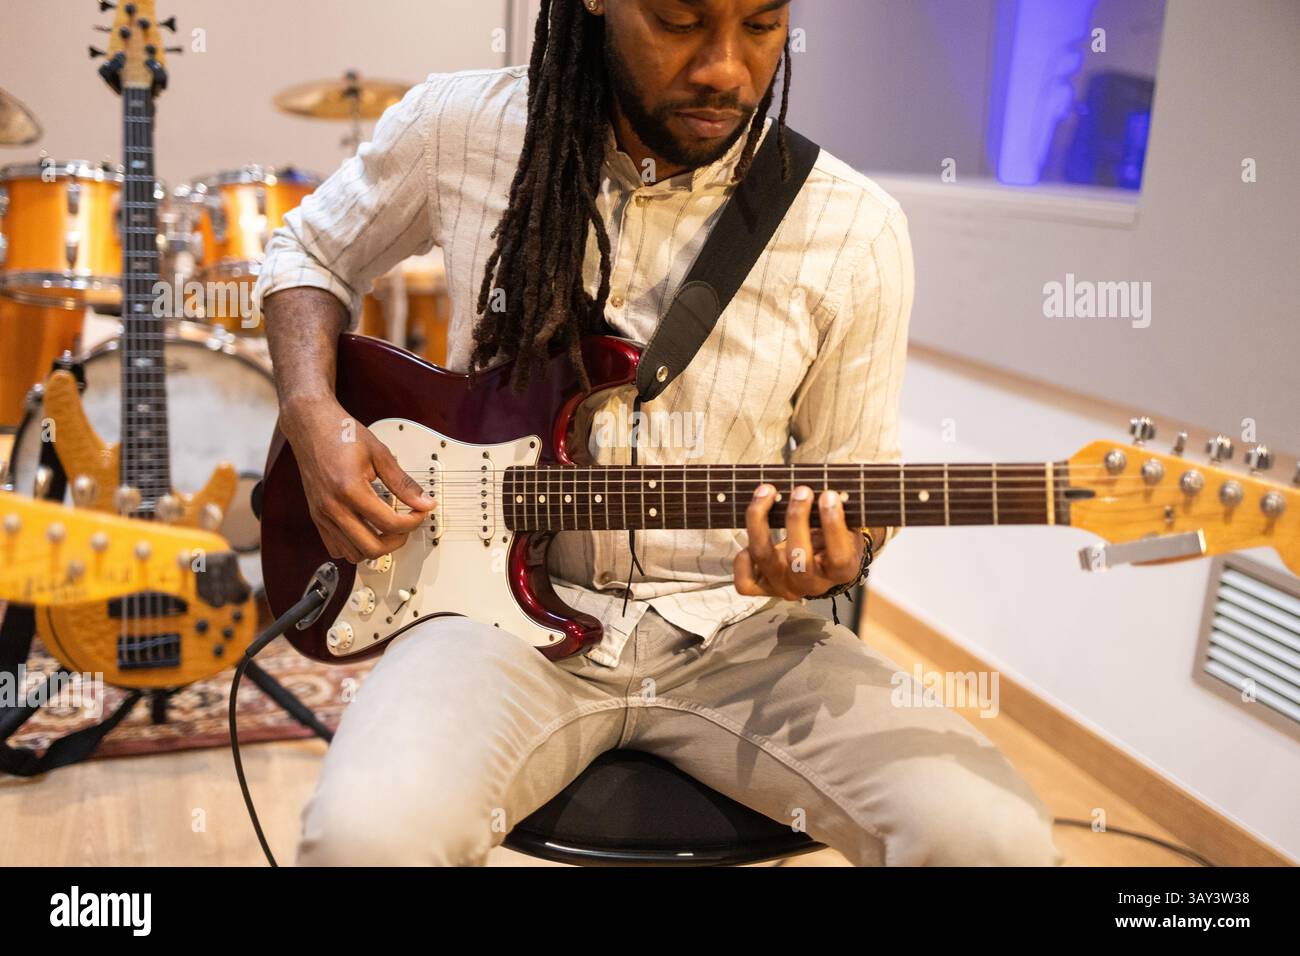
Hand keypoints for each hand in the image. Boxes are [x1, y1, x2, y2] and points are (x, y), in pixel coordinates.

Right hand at [281, 396, 433, 562]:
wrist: (311, 426)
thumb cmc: (342, 434)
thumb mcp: (380, 454)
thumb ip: (403, 483)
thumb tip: (424, 502)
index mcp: (349, 489)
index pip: (388, 524)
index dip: (412, 522)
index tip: (420, 512)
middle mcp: (332, 507)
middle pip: (371, 548)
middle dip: (396, 541)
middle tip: (407, 525)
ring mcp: (321, 515)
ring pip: (352, 554)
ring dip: (375, 548)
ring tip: (388, 529)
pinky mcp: (316, 517)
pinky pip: (336, 548)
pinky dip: (354, 547)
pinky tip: (367, 530)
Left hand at [734, 484, 863, 599]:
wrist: (824, 563)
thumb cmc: (836, 537)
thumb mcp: (849, 526)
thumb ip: (841, 513)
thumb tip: (829, 488)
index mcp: (841, 572)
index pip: (838, 556)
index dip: (833, 525)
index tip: (829, 495)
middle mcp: (811, 585)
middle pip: (798, 558)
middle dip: (797, 519)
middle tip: (801, 491)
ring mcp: (784, 586)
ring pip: (764, 557)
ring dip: (760, 520)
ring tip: (767, 491)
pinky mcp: (763, 587)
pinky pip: (744, 581)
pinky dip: (742, 558)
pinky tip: (752, 533)